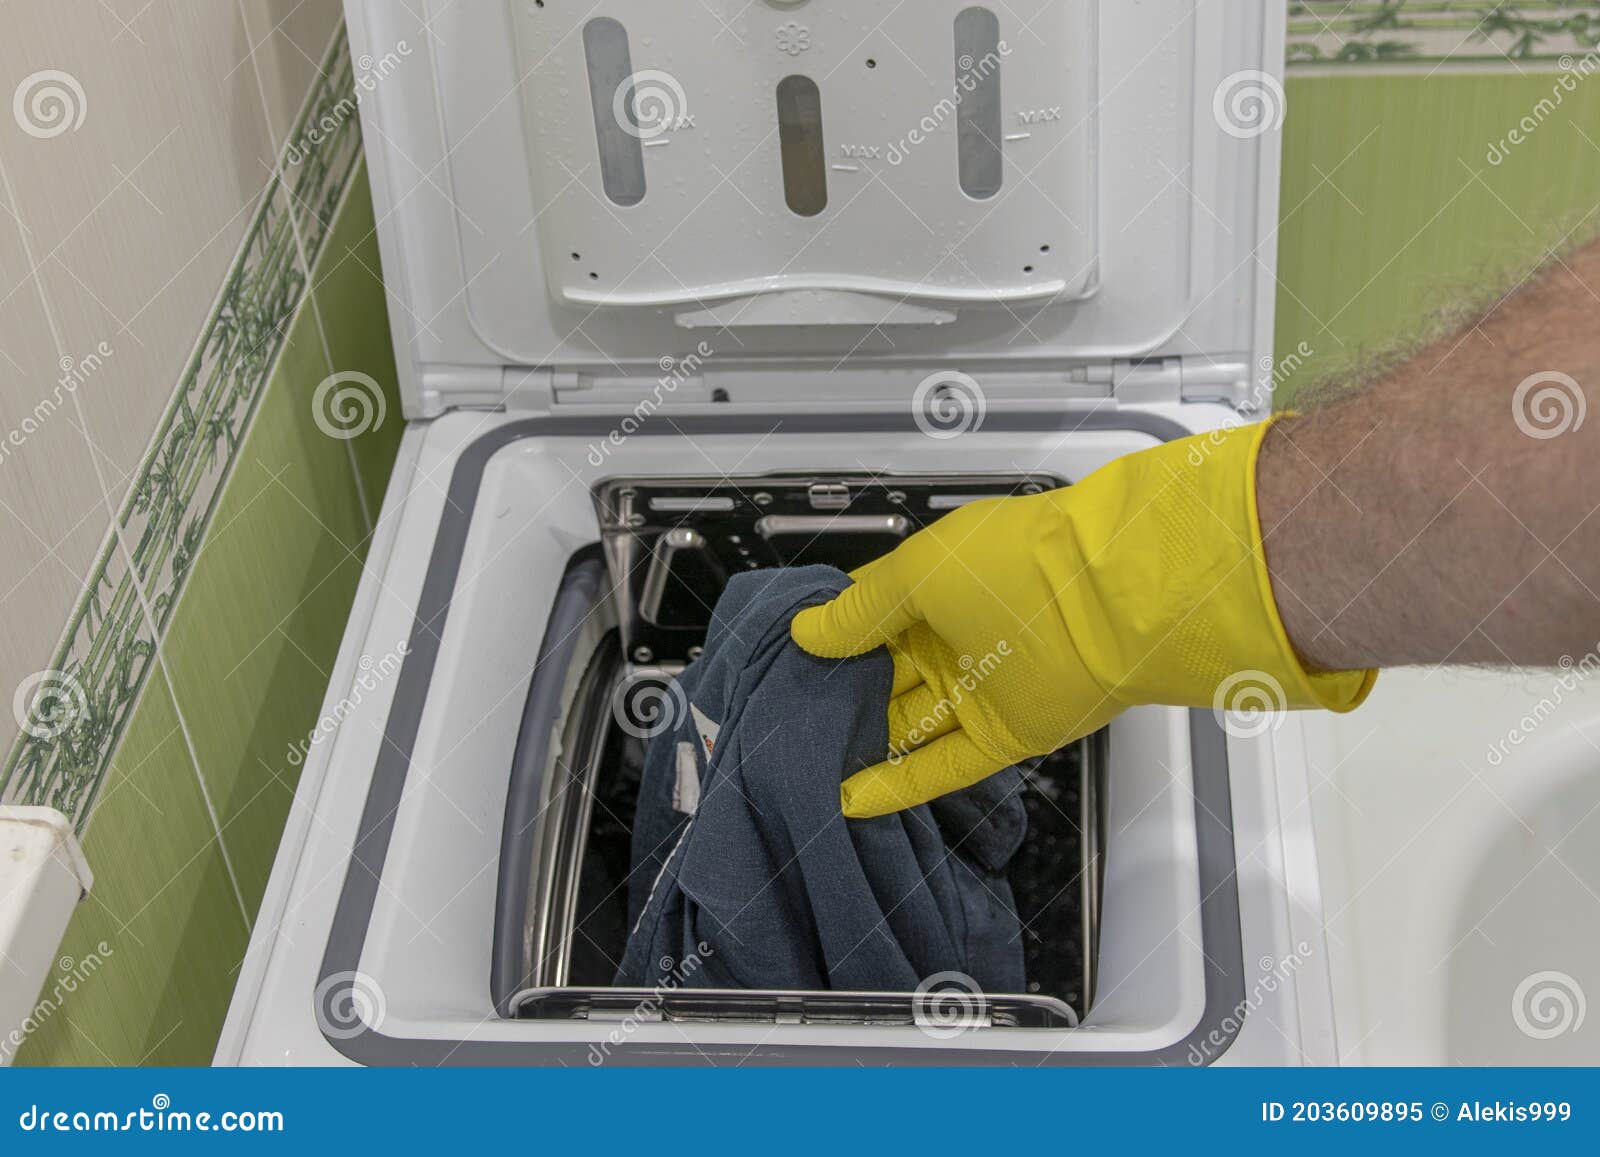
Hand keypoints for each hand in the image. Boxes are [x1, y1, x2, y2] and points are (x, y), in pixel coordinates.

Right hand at [791, 419, 1373, 816]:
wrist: (1114, 600)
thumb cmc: (1015, 564)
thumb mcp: (919, 570)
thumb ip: (861, 610)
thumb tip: (808, 633)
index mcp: (937, 585)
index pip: (870, 617)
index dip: (827, 639)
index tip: (778, 665)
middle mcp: (957, 638)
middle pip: (885, 677)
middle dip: (837, 698)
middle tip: (780, 722)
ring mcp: (980, 690)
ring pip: (908, 725)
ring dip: (860, 745)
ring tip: (800, 766)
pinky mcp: (1004, 737)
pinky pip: (942, 767)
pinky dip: (898, 784)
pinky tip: (850, 797)